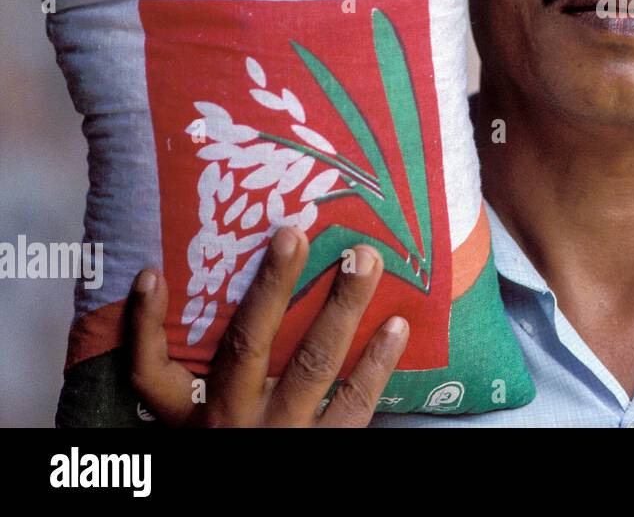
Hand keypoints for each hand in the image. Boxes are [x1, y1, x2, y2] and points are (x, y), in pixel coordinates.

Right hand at [127, 226, 408, 426]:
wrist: (256, 499)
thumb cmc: (236, 437)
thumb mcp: (196, 417)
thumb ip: (188, 363)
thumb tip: (160, 281)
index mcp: (192, 413)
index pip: (151, 369)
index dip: (146, 324)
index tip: (152, 275)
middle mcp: (233, 419)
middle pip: (248, 344)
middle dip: (271, 286)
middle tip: (294, 234)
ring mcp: (282, 433)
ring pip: (312, 364)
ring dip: (342, 307)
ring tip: (365, 260)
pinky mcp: (326, 446)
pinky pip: (354, 403)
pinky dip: (377, 362)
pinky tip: (396, 324)